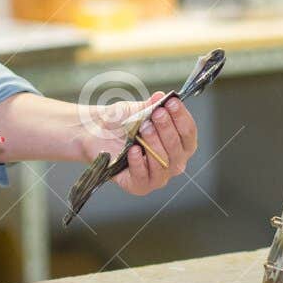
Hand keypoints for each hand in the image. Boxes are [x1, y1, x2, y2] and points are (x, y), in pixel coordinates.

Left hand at [81, 92, 198, 195]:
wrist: (94, 134)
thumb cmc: (120, 123)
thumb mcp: (135, 110)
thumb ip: (149, 106)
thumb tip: (161, 96)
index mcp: (179, 144)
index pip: (188, 132)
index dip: (182, 117)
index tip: (172, 102)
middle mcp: (174, 163)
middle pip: (178, 148)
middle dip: (168, 129)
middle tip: (157, 113)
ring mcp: (158, 176)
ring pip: (163, 163)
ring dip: (154, 144)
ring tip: (143, 128)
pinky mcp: (140, 186)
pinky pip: (144, 177)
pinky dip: (138, 163)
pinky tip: (132, 150)